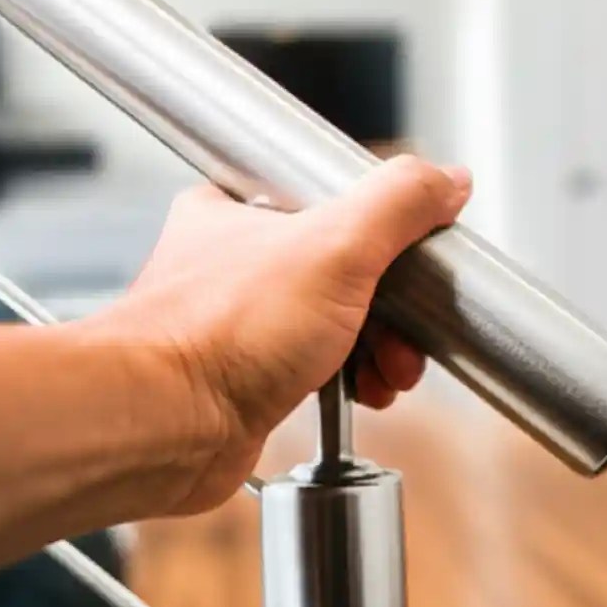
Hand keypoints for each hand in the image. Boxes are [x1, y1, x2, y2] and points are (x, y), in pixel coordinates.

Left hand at [88, 155, 471, 513]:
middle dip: (393, 309)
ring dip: (378, 350)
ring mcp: (243, 322)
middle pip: (348, 270)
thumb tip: (444, 180)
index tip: (411, 261)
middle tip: (407, 334)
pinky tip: (359, 395)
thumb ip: (396, 205)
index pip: (337, 203)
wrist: (163, 426)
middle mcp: (239, 262)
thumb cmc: (218, 336)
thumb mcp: (334, 248)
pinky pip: (319, 368)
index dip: (385, 235)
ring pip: (337, 322)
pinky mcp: (248, 377)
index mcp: (243, 210)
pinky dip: (349, 382)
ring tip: (388, 372)